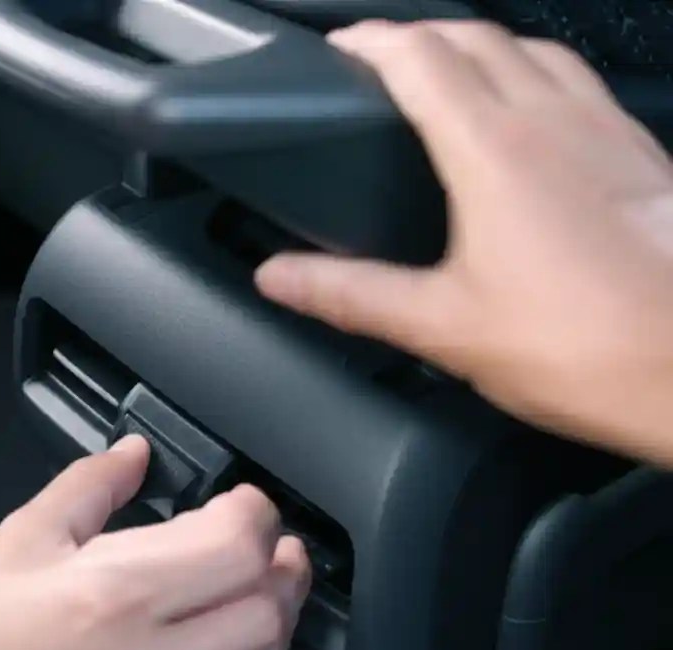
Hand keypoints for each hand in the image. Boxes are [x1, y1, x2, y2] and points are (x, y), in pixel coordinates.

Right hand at [0, 436, 309, 649]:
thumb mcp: (27, 534)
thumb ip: (92, 485)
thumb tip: (134, 454)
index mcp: (116, 590)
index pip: (236, 544)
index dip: (256, 512)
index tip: (244, 502)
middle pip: (264, 605)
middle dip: (277, 563)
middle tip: (266, 542)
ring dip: (272, 623)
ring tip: (261, 594)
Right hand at [254, 20, 672, 466]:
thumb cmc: (586, 349)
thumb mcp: (443, 327)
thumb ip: (352, 294)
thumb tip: (278, 276)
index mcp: (494, 151)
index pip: (418, 58)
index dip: (368, 42)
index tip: (338, 49)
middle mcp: (554, 122)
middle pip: (475, 36)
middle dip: (417, 35)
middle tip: (379, 57)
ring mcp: (605, 131)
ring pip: (534, 48)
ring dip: (480, 44)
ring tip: (449, 69)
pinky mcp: (642, 155)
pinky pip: (582, 82)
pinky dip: (538, 74)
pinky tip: (534, 116)